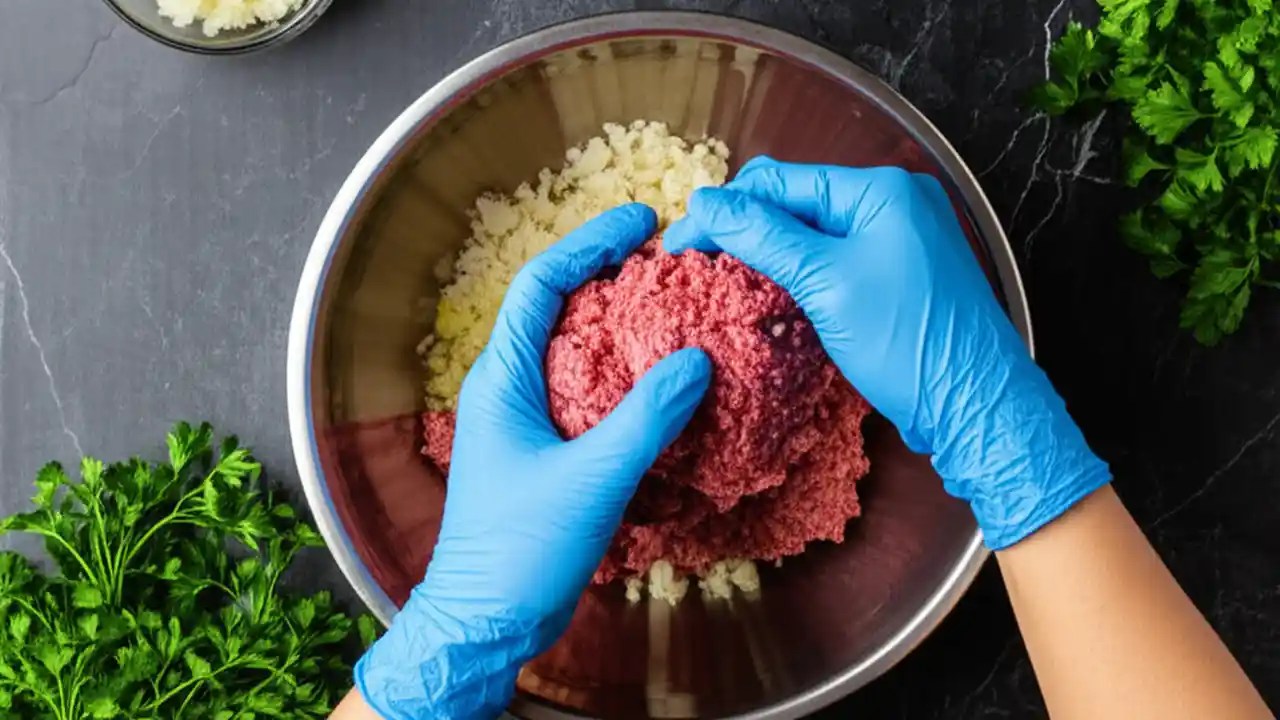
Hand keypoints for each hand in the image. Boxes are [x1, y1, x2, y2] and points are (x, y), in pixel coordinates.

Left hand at [355, 204, 711, 719]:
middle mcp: (507, 389)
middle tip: (666, 259)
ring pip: (571, 351)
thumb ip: (645, 419)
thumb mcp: (591, 479)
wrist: (483, 621)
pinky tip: (658, 384)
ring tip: (669, 308)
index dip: (589, 242)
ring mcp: (522, 422)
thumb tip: (695, 361)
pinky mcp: (542, 453)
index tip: (642, 220)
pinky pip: (583, 393)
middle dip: (608, 274)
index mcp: (502, 380)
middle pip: (555, 308)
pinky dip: (620, 376)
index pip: (541, 284)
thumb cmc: (520, 550)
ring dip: (616, 325)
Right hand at [665, 158, 1108, 549]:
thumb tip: (704, 203)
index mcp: (880, 190)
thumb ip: (763, 237)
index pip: (779, 182)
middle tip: (694, 266)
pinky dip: (795, 274)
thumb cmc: (908, 343)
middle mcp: (891, 202)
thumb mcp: (826, 283)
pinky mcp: (895, 276)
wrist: (976, 406)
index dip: (723, 210)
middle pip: (793, 202)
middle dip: (741, 229)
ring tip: (719, 281)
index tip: (677, 245)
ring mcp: (897, 240)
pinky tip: (766, 296)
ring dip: (765, 253)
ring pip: (809, 233)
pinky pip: (831, 260)